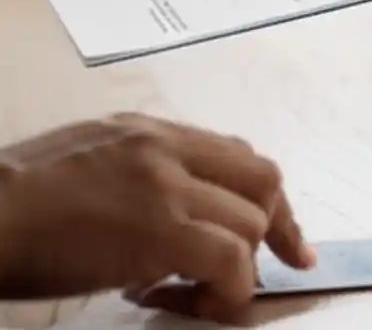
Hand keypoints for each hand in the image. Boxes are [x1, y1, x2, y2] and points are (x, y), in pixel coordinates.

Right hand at [0, 113, 315, 323]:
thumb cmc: (12, 206)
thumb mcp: (86, 164)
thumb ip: (140, 175)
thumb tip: (182, 213)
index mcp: (147, 132)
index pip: (236, 156)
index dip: (266, 200)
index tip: (281, 235)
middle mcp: (164, 147)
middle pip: (262, 180)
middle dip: (275, 228)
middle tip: (266, 268)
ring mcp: (165, 184)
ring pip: (251, 223)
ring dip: (238, 269)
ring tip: (195, 295)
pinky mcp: (159, 228)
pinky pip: (230, 259)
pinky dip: (227, 290)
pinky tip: (190, 303)